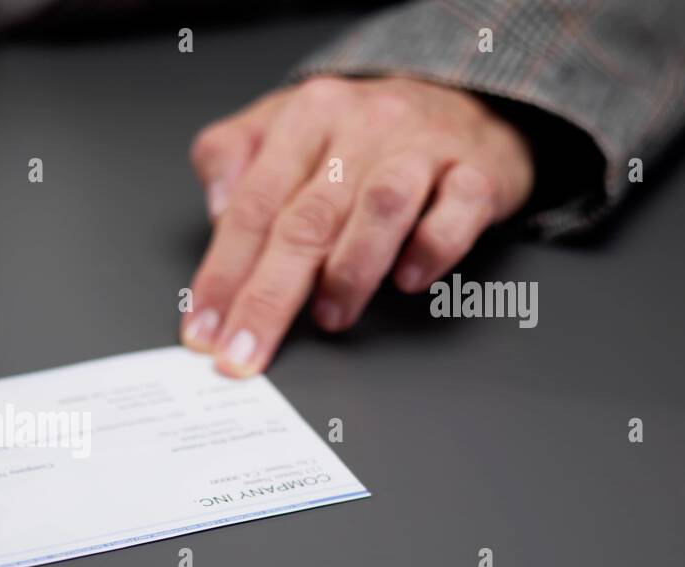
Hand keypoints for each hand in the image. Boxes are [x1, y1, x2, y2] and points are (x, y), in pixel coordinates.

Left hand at [182, 76, 533, 375]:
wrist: (464, 99)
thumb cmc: (359, 134)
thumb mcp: (281, 126)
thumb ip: (231, 159)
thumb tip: (216, 212)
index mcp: (306, 116)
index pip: (253, 204)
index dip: (223, 273)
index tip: (205, 330)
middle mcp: (363, 126)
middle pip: (307, 219)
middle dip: (269, 297)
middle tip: (245, 350)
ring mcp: (423, 147)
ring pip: (382, 206)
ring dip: (349, 271)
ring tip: (329, 318)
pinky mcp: (479, 171)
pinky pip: (459, 209)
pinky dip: (432, 248)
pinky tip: (408, 280)